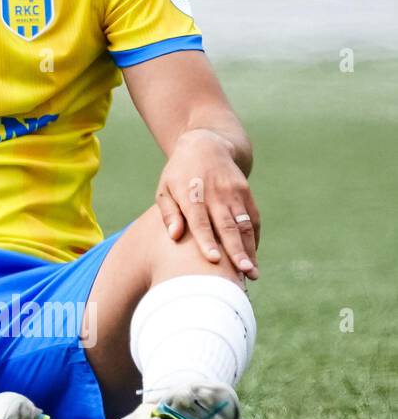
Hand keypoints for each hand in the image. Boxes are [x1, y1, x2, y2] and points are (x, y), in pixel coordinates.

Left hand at [155, 129, 260, 278]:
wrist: (206, 145)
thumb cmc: (178, 174)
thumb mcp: (165, 189)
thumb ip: (169, 213)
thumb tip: (174, 236)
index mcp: (191, 194)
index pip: (200, 221)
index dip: (206, 240)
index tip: (214, 260)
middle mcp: (215, 193)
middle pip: (227, 226)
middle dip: (236, 251)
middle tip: (244, 273)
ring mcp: (234, 193)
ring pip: (243, 225)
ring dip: (249, 250)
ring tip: (252, 273)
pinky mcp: (246, 193)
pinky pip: (252, 219)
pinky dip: (254, 238)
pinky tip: (253, 257)